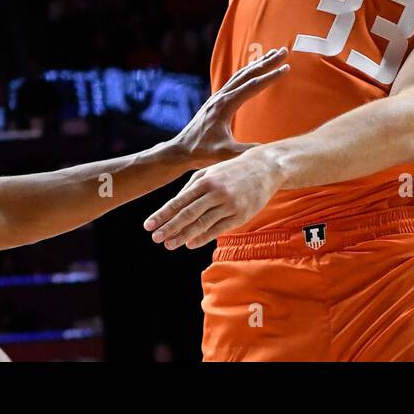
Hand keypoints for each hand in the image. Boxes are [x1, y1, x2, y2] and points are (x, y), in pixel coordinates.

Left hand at [145, 147, 282, 249]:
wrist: (265, 167)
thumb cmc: (233, 171)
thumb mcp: (211, 172)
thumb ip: (192, 187)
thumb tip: (174, 205)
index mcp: (205, 180)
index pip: (179, 201)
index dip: (162, 214)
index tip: (148, 225)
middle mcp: (216, 191)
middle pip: (188, 213)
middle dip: (169, 227)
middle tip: (155, 238)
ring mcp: (229, 203)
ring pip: (202, 222)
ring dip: (183, 235)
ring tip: (169, 245)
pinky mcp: (241, 214)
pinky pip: (218, 228)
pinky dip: (203, 237)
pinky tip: (190, 244)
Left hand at [172, 47, 289, 166]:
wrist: (180, 151)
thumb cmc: (201, 152)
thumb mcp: (225, 153)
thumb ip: (247, 150)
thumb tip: (269, 150)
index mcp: (225, 105)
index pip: (253, 86)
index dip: (271, 76)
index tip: (287, 67)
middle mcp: (221, 96)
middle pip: (248, 74)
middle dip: (267, 61)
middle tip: (283, 51)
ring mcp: (218, 97)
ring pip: (241, 75)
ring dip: (258, 64)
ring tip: (272, 54)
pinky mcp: (216, 101)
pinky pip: (235, 81)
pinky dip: (247, 72)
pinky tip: (252, 70)